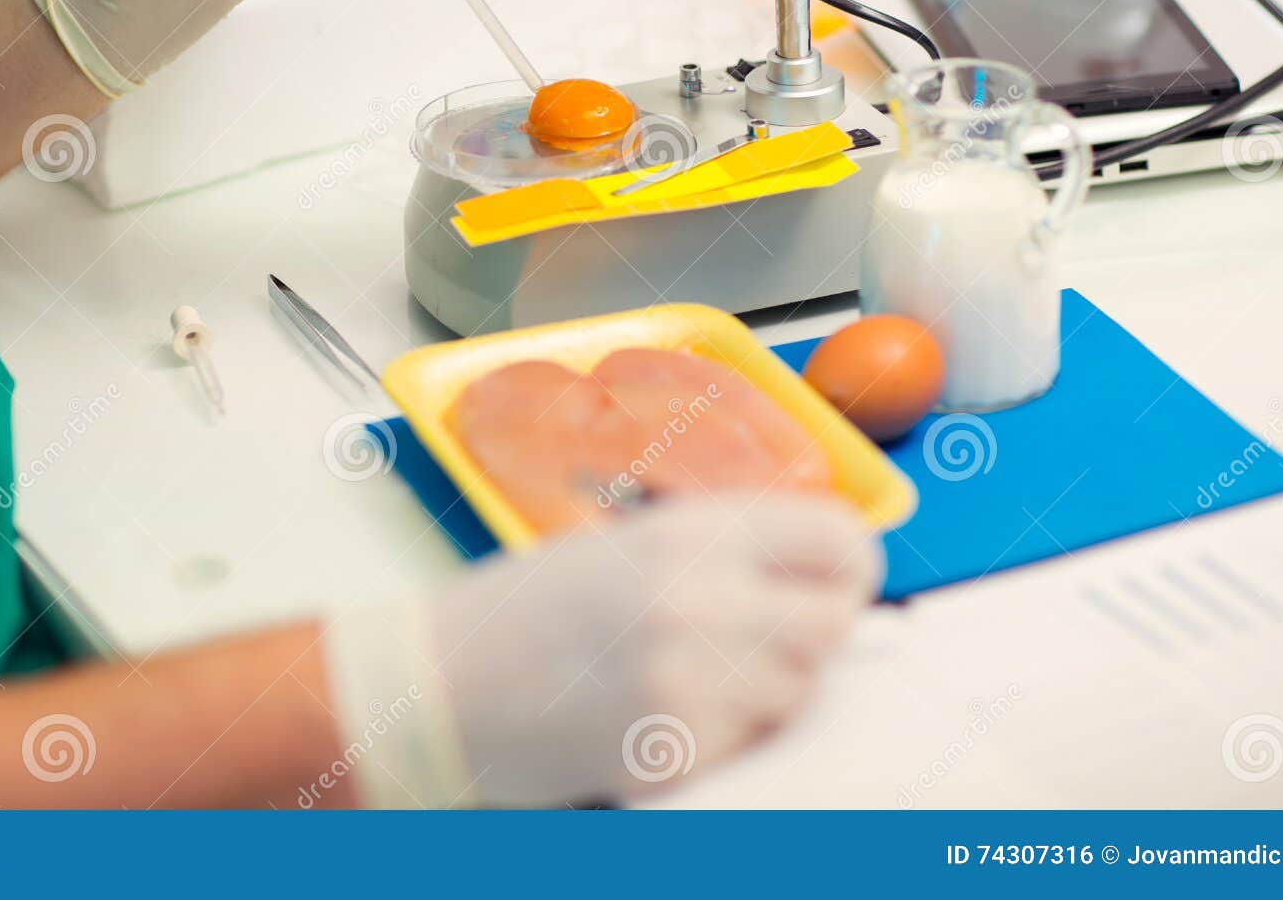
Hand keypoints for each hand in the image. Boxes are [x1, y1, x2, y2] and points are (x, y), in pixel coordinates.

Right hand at [323, 495, 882, 807]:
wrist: (440, 686)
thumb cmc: (520, 613)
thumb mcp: (624, 545)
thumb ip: (721, 551)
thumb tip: (812, 574)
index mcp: (691, 532)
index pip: (842, 540)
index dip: (843, 566)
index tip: (824, 583)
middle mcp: (703, 597)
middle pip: (836, 622)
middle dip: (810, 634)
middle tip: (760, 638)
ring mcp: (694, 679)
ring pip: (796, 690)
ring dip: (764, 691)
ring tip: (689, 676)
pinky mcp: (678, 749)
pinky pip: (744, 742)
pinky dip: (718, 735)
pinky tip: (655, 713)